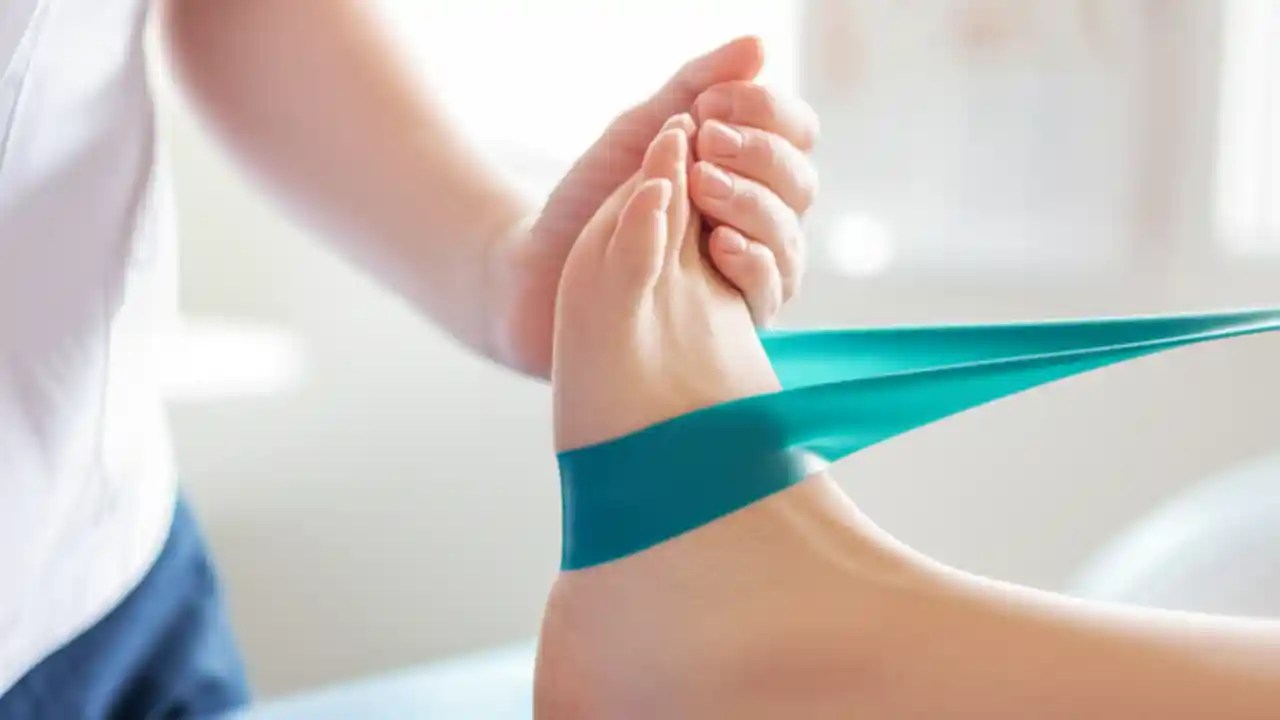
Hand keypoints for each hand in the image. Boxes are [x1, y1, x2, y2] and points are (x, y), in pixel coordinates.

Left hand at [490, 36, 818, 377]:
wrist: (542, 270)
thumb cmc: (595, 199)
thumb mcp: (641, 133)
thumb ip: (696, 88)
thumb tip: (758, 46)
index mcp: (747, 167)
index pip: (795, 131)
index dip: (764, 111)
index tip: (709, 107)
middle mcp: (761, 216)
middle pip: (800, 181)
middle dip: (757, 155)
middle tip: (704, 146)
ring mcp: (754, 267)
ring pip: (789, 234)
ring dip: (751, 204)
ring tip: (699, 187)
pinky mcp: (736, 315)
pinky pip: (770, 288)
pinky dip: (751, 261)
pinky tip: (718, 244)